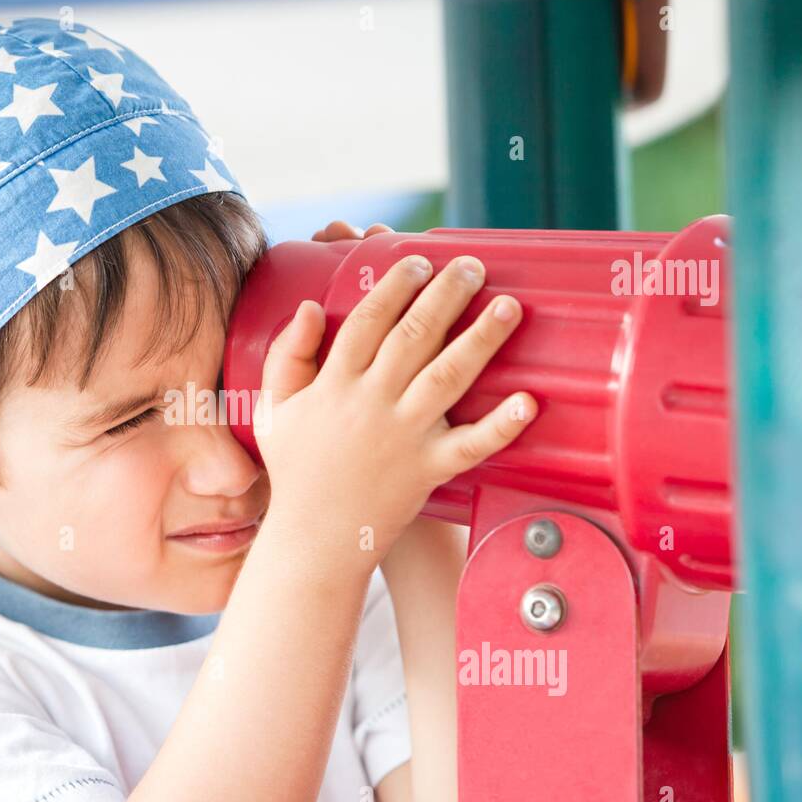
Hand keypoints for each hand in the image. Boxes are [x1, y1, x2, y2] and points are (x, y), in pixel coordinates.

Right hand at [254, 220, 534, 565]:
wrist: (314, 540)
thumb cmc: (295, 471)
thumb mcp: (273, 410)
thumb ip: (286, 355)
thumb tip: (311, 306)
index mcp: (333, 384)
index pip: (367, 321)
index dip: (394, 287)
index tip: (417, 261)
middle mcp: (370, 403)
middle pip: (414, 336)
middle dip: (446, 294)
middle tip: (472, 266)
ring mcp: (403, 436)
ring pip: (448, 376)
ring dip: (481, 338)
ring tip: (509, 305)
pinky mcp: (429, 469)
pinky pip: (470, 445)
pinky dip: (501, 425)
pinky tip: (529, 402)